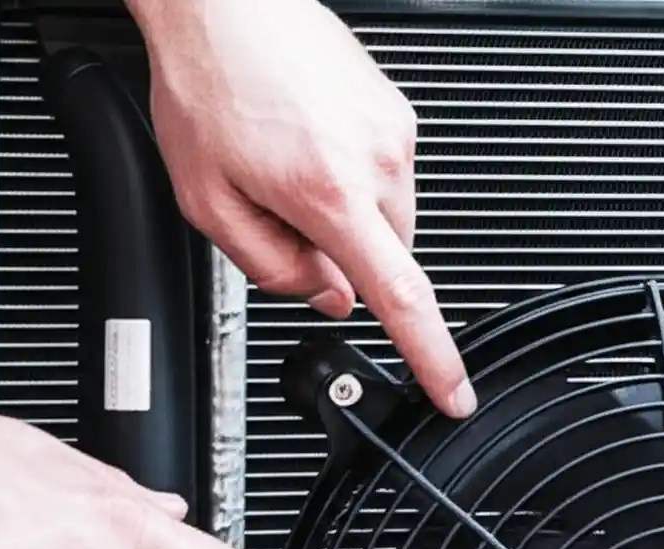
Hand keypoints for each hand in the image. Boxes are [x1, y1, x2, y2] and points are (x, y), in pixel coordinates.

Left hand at [127, 0, 477, 417]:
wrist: (225, 5)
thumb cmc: (209, 86)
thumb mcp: (209, 199)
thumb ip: (271, 266)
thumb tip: (324, 296)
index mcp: (330, 195)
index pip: (401, 298)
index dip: (432, 357)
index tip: (455, 394)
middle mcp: (378, 163)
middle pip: (388, 255)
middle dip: (346, 258)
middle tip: (288, 220)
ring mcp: (394, 132)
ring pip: (389, 214)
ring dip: (350, 214)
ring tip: (292, 166)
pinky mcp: (397, 110)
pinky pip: (388, 170)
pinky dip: (354, 176)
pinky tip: (308, 143)